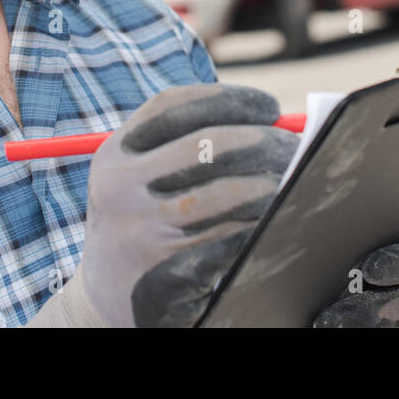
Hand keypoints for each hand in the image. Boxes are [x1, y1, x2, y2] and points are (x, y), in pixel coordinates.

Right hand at [72, 82, 298, 326]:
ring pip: (227, 193)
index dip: (230, 100)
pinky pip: (230, 241)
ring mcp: (141, 235)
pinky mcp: (165, 278)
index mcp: (114, 156)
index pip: (175, 107)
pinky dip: (258, 226)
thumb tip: (266, 121)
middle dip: (263, 140)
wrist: (106, 298)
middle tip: (292, 148)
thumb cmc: (139, 222)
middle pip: (207, 145)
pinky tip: (271, 222)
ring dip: (270, 186)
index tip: (270, 107)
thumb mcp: (136, 176)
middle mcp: (120, 191)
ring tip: (288, 184)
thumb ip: (183, 144)